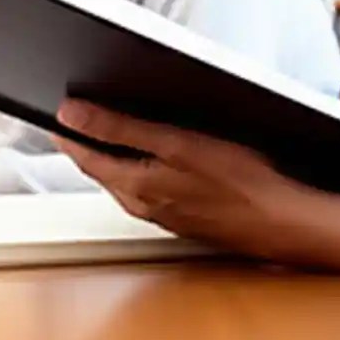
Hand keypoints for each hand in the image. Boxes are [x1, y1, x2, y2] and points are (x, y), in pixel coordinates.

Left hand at [54, 99, 315, 257]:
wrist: (283, 224)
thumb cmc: (238, 183)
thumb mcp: (174, 143)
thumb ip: (118, 128)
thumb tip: (71, 115)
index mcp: (131, 186)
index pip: (82, 157)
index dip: (67, 134)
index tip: (56, 116)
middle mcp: (140, 205)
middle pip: (100, 170)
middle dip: (86, 145)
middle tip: (75, 122)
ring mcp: (162, 214)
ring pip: (123, 182)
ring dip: (112, 159)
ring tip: (106, 135)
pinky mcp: (183, 218)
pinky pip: (148, 191)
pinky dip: (140, 172)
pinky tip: (153, 162)